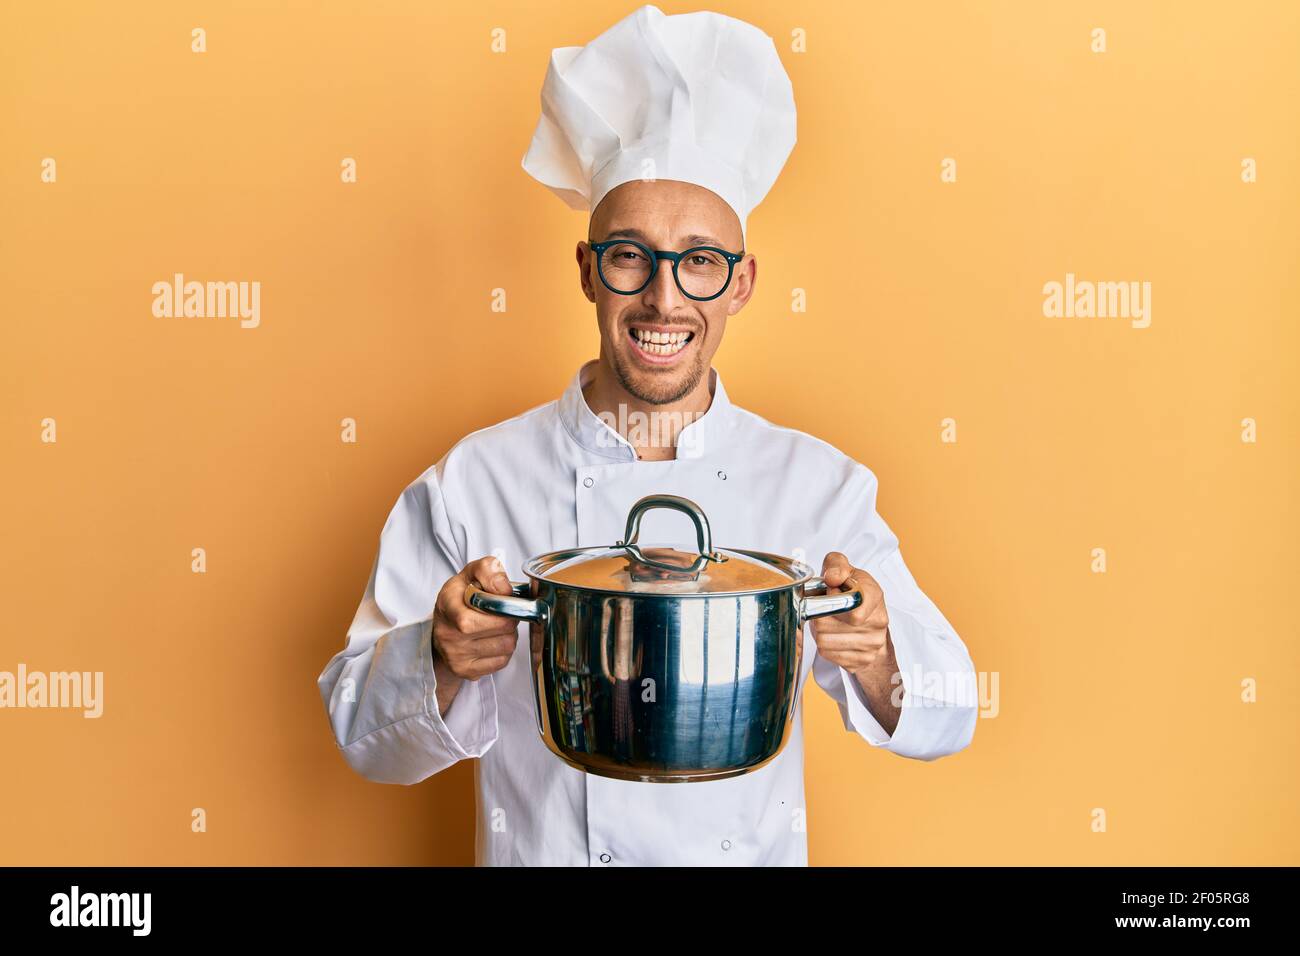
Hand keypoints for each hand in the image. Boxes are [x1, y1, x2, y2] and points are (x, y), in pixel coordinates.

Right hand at [430, 557, 520, 713]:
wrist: (444, 626)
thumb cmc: (461, 597)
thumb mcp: (471, 573)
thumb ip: (489, 569)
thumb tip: (505, 589)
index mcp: (448, 603)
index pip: (484, 606)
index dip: (502, 604)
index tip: (502, 599)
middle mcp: (448, 632)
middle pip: (504, 627)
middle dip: (510, 619)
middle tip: (503, 614)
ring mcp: (455, 655)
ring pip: (507, 645)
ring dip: (509, 635)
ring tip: (497, 627)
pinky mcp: (465, 671)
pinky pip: (502, 661)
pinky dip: (504, 651)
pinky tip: (492, 641)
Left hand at [809, 551, 892, 679]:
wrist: (870, 622)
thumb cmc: (854, 593)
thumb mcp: (846, 570)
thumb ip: (836, 565)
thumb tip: (832, 578)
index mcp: (874, 595)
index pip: (852, 610)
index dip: (831, 601)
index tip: (831, 592)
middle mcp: (877, 622)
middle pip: (826, 624)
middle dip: (818, 615)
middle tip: (824, 608)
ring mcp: (871, 644)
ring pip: (824, 640)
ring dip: (819, 631)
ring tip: (828, 621)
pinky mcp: (861, 660)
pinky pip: (827, 653)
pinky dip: (824, 644)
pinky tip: (832, 635)